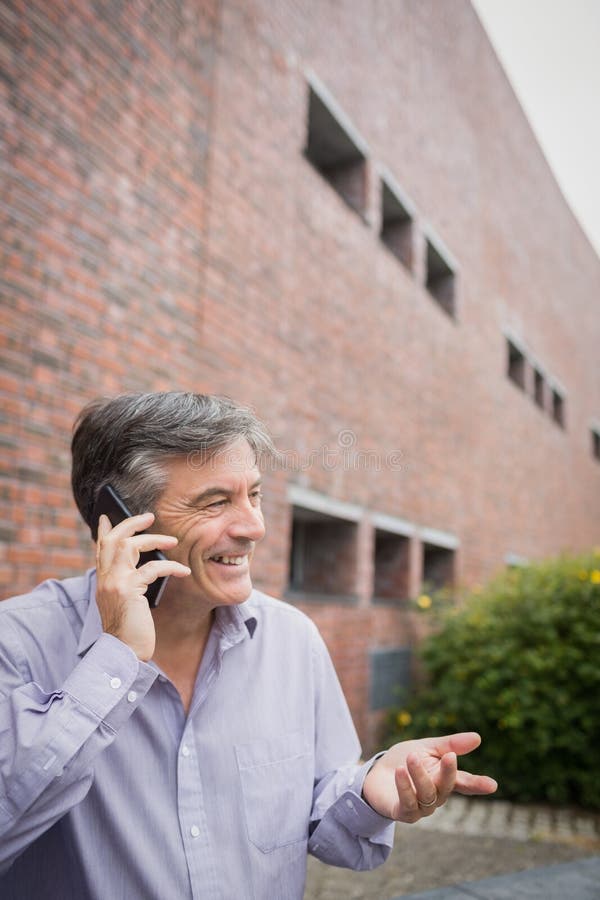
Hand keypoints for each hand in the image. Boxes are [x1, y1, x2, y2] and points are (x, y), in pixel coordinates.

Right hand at [95, 512, 190, 659]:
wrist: (123, 653)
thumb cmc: (129, 632)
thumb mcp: (123, 604)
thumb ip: (125, 584)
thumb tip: (140, 570)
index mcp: (103, 581)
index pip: (100, 549)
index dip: (105, 531)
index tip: (107, 517)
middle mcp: (105, 579)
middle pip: (113, 539)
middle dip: (130, 523)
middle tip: (149, 516)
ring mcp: (114, 583)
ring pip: (128, 545)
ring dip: (152, 539)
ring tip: (171, 540)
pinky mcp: (128, 590)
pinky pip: (152, 568)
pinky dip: (171, 567)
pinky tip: (184, 571)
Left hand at [362, 732, 496, 821]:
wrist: (376, 772)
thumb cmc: (405, 759)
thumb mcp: (427, 747)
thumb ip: (450, 745)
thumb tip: (478, 737)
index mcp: (444, 779)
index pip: (465, 782)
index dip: (478, 784)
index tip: (492, 785)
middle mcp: (436, 795)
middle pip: (447, 787)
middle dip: (449, 772)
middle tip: (449, 756)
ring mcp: (421, 807)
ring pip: (427, 794)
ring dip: (420, 775)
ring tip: (411, 757)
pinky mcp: (404, 813)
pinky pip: (408, 803)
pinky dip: (404, 787)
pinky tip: (400, 772)